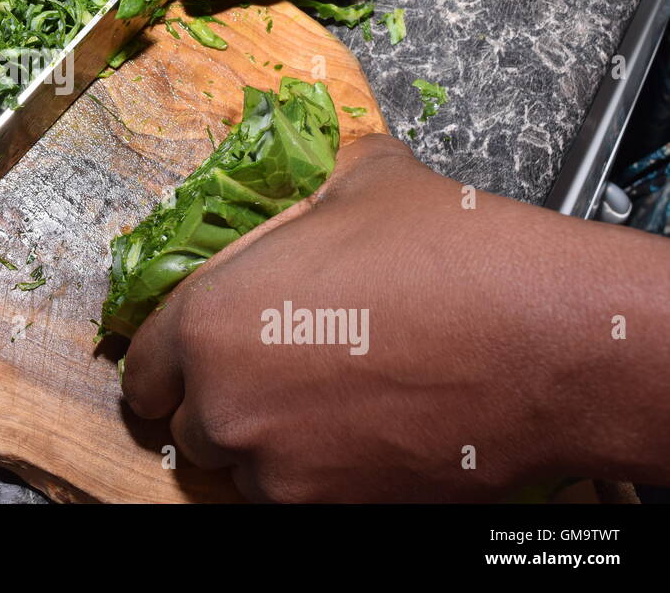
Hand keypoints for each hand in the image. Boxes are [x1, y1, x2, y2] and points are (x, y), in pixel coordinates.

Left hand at [122, 134, 669, 500]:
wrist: (544, 341)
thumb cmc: (450, 255)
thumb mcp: (360, 179)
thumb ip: (305, 190)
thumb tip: (307, 174)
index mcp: (209, 321)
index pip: (143, 369)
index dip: (165, 364)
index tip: (187, 364)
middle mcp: (228, 408)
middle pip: (193, 426)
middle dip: (225, 402)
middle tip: (278, 374)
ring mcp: (281, 472)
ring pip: (247, 469)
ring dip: (272, 443)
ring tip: (331, 401)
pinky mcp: (336, 514)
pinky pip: (302, 499)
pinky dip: (322, 474)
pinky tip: (367, 431)